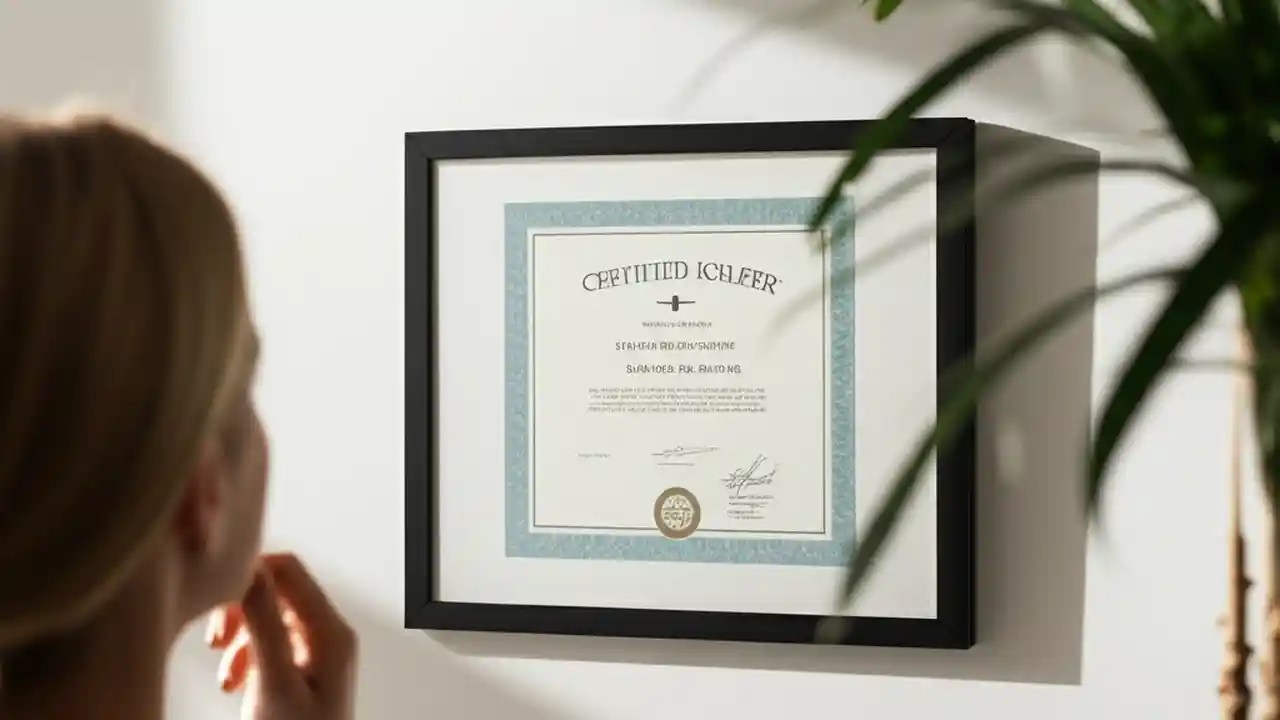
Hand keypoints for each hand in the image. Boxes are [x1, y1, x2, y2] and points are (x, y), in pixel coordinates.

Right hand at [205, 553, 357, 719]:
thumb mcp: (274, 682)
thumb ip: (263, 625)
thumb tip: (250, 571)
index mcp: (331, 632)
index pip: (290, 570)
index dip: (250, 572)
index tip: (215, 594)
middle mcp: (329, 635)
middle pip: (278, 591)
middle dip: (240, 609)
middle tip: (214, 639)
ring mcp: (318, 652)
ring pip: (270, 618)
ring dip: (240, 635)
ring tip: (223, 666)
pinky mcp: (303, 671)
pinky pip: (270, 643)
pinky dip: (246, 655)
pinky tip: (233, 681)